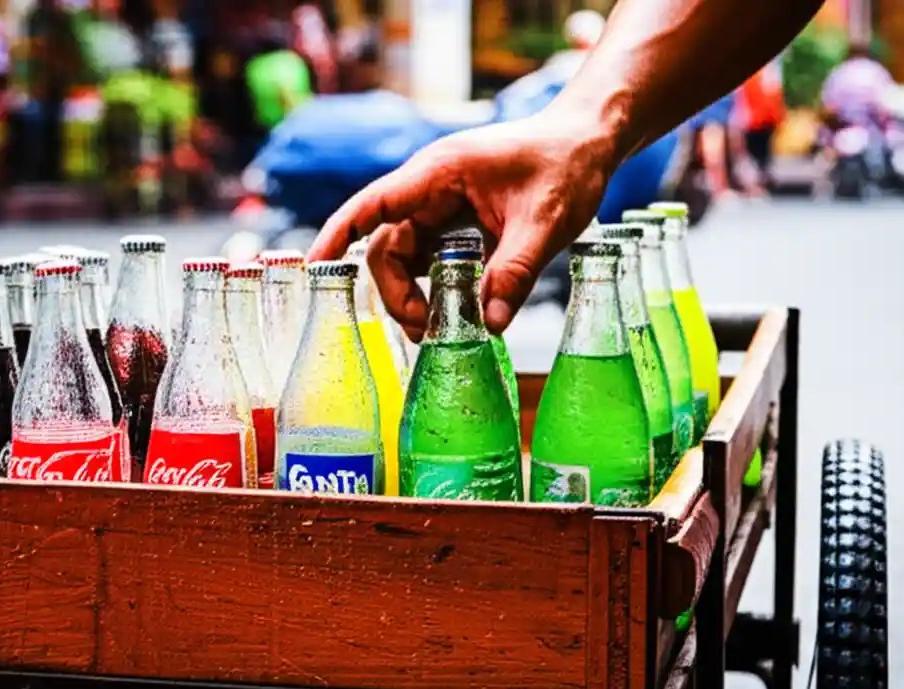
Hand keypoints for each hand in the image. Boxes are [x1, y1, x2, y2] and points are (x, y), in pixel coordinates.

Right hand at [308, 108, 615, 340]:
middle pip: (386, 245)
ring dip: (412, 293)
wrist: (588, 144)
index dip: (338, 236)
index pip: (372, 205)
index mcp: (440, 173)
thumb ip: (515, 274)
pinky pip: (430, 258)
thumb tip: (490, 326)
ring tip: (440, 329)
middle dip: (395, 291)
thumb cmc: (566, 165)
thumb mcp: (545, 224)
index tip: (315, 267)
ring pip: (405, 256)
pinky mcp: (456, 220)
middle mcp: (431, 187)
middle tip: (427, 330)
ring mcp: (441, 204)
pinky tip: (453, 312)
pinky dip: (434, 286)